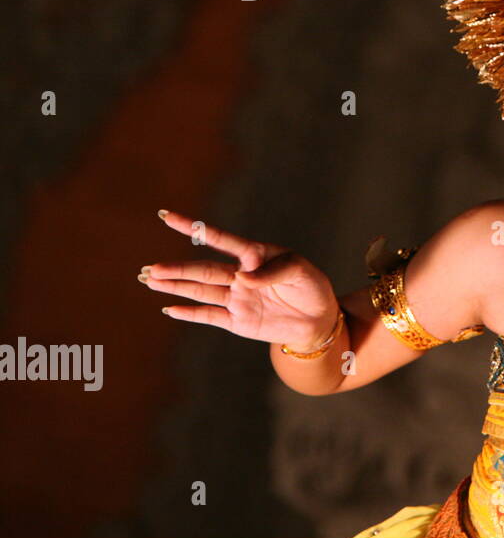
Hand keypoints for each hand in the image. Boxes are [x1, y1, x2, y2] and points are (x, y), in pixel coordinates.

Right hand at [143, 210, 339, 351]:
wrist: (319, 319)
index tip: (168, 217)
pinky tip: (169, 308)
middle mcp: (241, 275)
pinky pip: (210, 316)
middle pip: (204, 270)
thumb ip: (272, 272)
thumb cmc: (312, 287)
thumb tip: (241, 278)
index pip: (220, 239)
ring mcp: (237, 298)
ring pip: (201, 290)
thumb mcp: (300, 272)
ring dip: (176, 286)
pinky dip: (190, 313)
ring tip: (150, 279)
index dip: (193, 228)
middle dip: (177, 268)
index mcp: (255, 255)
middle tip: (150, 268)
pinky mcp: (238, 320)